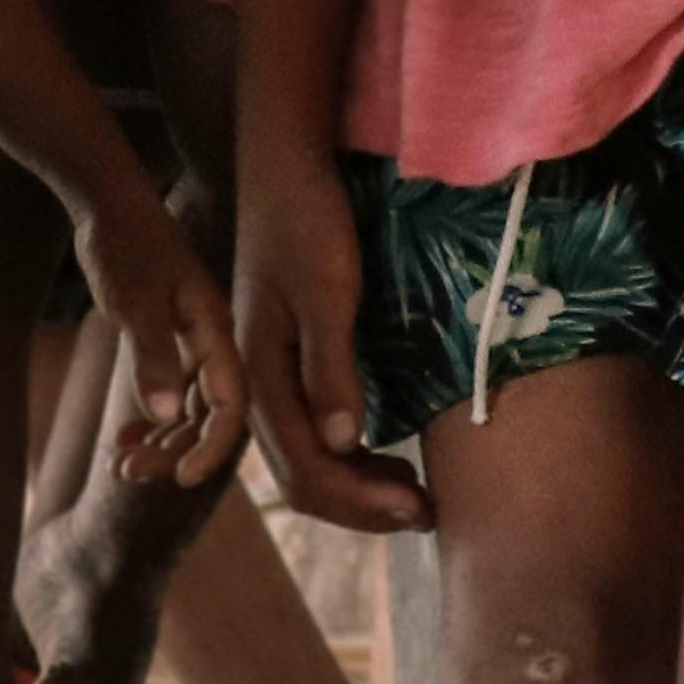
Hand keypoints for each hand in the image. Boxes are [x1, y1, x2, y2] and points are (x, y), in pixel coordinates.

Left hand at [66, 184, 252, 489]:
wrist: (110, 202)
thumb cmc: (125, 245)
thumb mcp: (136, 303)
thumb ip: (155, 355)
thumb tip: (166, 415)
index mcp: (216, 331)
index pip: (230, 403)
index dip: (211, 446)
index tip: (179, 477)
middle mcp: (213, 339)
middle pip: (209, 412)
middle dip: (176, 449)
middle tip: (128, 473)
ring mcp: (194, 337)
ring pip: (189, 405)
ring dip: (160, 439)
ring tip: (119, 465)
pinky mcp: (174, 334)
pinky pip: (173, 388)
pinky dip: (151, 417)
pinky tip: (125, 435)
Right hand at [230, 154, 427, 530]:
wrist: (283, 171)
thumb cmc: (307, 221)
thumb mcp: (326, 290)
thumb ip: (330, 366)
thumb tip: (342, 442)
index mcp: (259, 376)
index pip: (305, 471)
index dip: (361, 502)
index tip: (419, 506)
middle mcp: (258, 388)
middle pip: (302, 479)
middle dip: (362, 507)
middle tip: (426, 512)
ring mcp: (270, 377)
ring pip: (306, 460)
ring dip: (358, 487)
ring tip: (414, 495)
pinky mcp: (287, 363)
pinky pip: (312, 433)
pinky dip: (350, 458)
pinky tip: (385, 455)